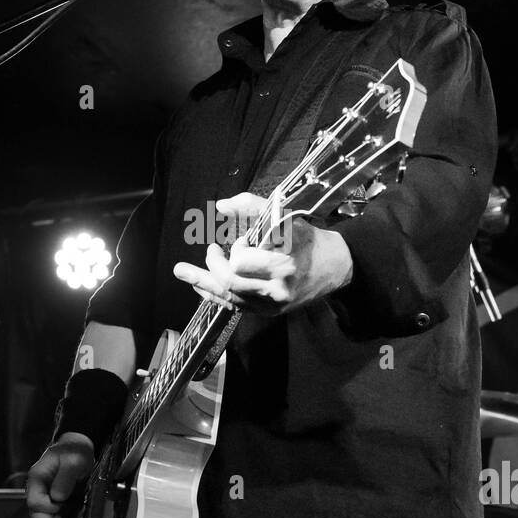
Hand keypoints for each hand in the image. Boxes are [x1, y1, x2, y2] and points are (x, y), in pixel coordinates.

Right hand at [18, 432, 94, 517]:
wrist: (79, 447)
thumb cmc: (74, 449)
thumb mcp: (73, 459)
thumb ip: (65, 477)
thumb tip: (58, 498)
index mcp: (37, 480)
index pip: (35, 502)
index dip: (47, 508)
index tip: (60, 505)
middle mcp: (39, 492)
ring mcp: (48, 500)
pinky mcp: (58, 504)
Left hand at [171, 192, 352, 315]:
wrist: (336, 267)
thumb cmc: (309, 239)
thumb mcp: (285, 218)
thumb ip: (253, 207)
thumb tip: (222, 205)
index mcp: (283, 264)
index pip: (241, 262)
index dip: (236, 250)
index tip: (243, 239)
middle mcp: (276, 289)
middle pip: (230, 283)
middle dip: (213, 265)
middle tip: (211, 249)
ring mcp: (272, 304)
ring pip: (228, 297)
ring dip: (203, 281)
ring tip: (181, 271)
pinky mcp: (269, 312)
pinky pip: (234, 307)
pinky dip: (214, 295)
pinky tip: (199, 285)